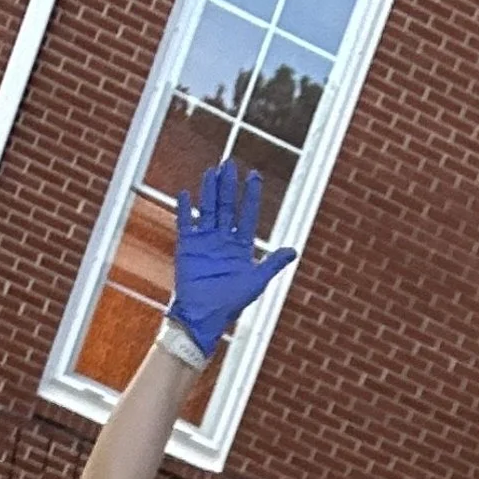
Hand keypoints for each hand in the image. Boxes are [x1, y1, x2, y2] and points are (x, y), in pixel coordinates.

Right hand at [168, 161, 297, 354]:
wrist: (204, 315)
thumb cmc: (231, 302)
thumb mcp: (257, 281)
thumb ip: (273, 263)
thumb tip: (294, 251)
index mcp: (241, 246)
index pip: (247, 214)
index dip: (251, 195)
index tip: (254, 176)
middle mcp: (223, 240)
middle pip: (226, 206)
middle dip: (228, 186)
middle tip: (230, 163)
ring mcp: (205, 241)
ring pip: (207, 209)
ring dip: (209, 190)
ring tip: (212, 171)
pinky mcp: (187, 246)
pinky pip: (185, 223)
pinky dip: (184, 209)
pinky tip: (185, 193)